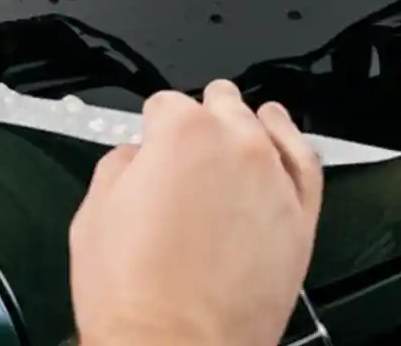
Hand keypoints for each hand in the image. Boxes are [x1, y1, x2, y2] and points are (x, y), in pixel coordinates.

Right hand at [69, 80, 323, 345]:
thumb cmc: (134, 295)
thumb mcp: (94, 214)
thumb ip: (119, 166)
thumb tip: (136, 158)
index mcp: (182, 133)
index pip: (166, 104)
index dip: (153, 128)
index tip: (150, 146)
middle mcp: (237, 145)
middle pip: (221, 104)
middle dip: (200, 121)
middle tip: (184, 155)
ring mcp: (275, 179)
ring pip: (266, 124)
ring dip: (244, 128)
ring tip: (230, 143)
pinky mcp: (302, 216)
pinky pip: (306, 162)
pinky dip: (290, 148)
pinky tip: (279, 145)